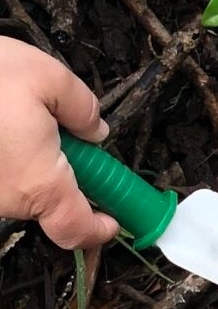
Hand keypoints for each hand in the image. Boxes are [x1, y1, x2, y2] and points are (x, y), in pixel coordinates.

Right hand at [0, 40, 117, 248]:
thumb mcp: (48, 77)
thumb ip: (83, 108)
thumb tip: (96, 132)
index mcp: (39, 182)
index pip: (75, 229)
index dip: (98, 231)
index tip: (114, 219)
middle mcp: (5, 198)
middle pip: (48, 203)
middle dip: (65, 175)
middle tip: (66, 135)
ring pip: (18, 189)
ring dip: (30, 163)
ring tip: (20, 117)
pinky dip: (4, 158)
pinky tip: (1, 125)